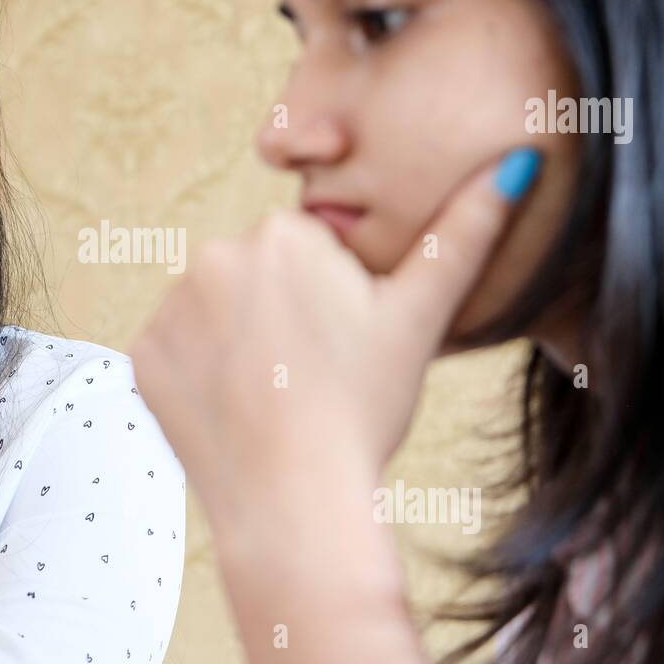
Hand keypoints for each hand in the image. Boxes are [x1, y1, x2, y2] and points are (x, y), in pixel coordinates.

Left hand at [129, 148, 540, 541]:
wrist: (296, 503)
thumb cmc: (365, 408)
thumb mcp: (422, 316)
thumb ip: (466, 231)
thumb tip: (520, 160)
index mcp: (283, 234)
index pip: (307, 250)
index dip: (331, 299)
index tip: (341, 344)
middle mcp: (214, 254)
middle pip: (257, 275)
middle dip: (282, 312)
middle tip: (310, 373)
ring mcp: (169, 306)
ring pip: (216, 310)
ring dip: (238, 339)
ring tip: (275, 392)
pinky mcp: (142, 355)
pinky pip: (176, 350)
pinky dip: (198, 373)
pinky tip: (232, 405)